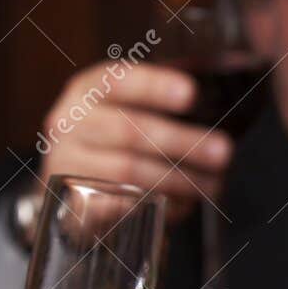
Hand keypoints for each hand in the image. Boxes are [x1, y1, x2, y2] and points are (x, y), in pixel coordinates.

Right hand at [37, 62, 231, 220]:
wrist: (64, 190)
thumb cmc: (110, 145)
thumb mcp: (125, 114)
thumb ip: (161, 111)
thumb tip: (217, 127)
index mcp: (89, 91)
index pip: (119, 81)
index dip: (155, 86)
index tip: (191, 93)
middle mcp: (72, 122)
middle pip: (130, 131)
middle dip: (183, 142)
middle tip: (223, 153)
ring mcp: (67, 162)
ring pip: (127, 171)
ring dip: (177, 180)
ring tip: (212, 185)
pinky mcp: (70, 201)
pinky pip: (117, 206)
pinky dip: (154, 206)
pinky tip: (182, 207)